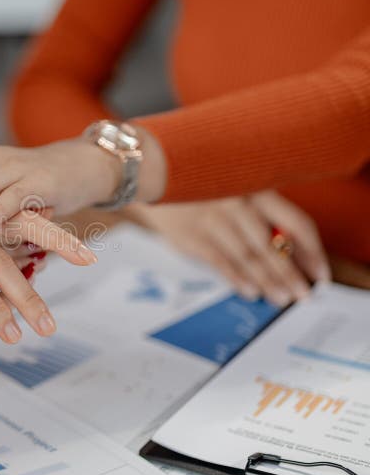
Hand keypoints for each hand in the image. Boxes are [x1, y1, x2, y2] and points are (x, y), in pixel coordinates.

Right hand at [129, 191, 329, 306]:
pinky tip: (250, 291)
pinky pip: (221, 262)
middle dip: (291, 275)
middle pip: (273, 246)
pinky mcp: (192, 236)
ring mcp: (214, 220)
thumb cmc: (204, 186)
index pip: (296, 223)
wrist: (155, 175)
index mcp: (257, 189)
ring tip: (280, 298)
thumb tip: (290, 251)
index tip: (320, 273)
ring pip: (248, 258)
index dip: (312, 251)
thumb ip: (262, 214)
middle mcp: (238, 203)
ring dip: (267, 282)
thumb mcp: (238, 188)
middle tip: (303, 295)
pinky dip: (237, 279)